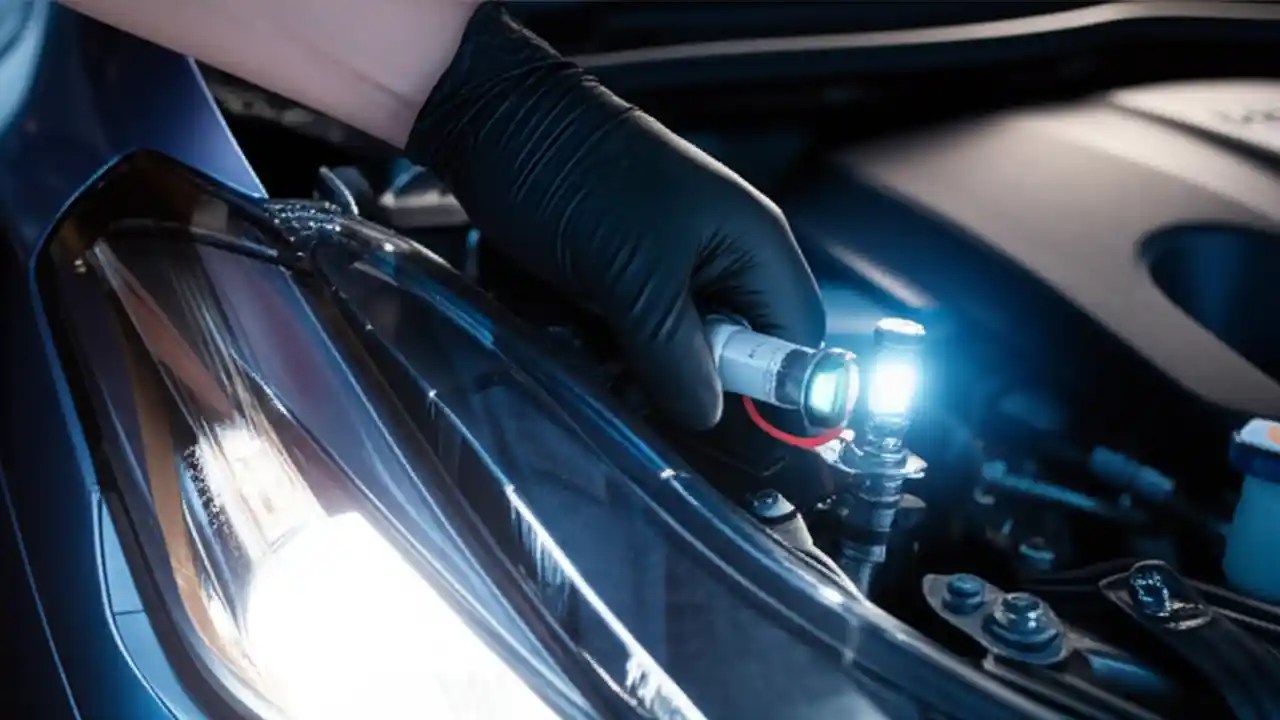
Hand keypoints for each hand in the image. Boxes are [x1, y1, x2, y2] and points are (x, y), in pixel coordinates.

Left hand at [408, 4, 823, 428]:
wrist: (498, 124)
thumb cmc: (578, 177)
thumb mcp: (634, 279)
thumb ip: (677, 357)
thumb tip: (707, 417)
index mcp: (754, 245)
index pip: (796, 338)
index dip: (770, 385)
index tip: (721, 417)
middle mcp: (724, 257)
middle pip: (737, 351)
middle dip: (691, 378)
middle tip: (639, 379)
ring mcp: (675, 265)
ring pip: (683, 350)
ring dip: (644, 366)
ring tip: (598, 349)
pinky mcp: (631, 274)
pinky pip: (640, 334)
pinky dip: (612, 347)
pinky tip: (578, 336)